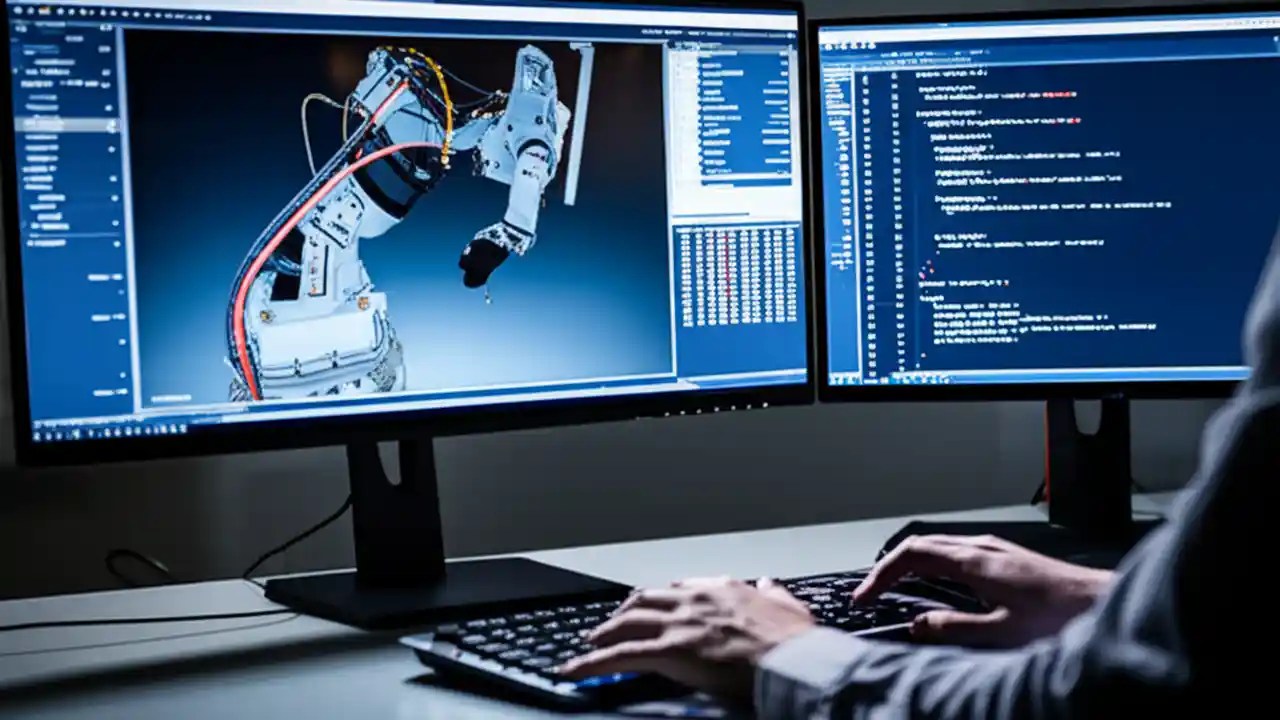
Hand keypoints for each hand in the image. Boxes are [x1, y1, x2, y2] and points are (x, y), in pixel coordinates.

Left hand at [559, 577, 815, 705]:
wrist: (793, 662)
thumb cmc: (794, 643)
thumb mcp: (788, 608)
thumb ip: (773, 594)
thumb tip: (769, 584)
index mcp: (722, 589)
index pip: (680, 587)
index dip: (661, 599)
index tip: (653, 606)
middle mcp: (695, 599)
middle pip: (646, 600)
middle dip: (626, 611)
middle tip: (612, 623)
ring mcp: (679, 624)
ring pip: (628, 622)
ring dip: (605, 632)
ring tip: (590, 643)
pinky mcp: (668, 652)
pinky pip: (619, 655)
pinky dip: (591, 663)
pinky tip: (573, 670)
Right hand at [853, 534, 1112, 647]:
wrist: (1105, 606)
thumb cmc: (1062, 619)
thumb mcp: (1000, 633)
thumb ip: (953, 628)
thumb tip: (917, 626)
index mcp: (975, 560)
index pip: (910, 555)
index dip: (880, 575)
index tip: (863, 598)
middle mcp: (982, 547)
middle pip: (920, 545)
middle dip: (889, 568)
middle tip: (870, 593)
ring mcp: (995, 549)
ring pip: (938, 546)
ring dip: (910, 565)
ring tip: (894, 588)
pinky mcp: (1006, 557)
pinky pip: (955, 552)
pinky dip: (932, 566)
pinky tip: (936, 586)